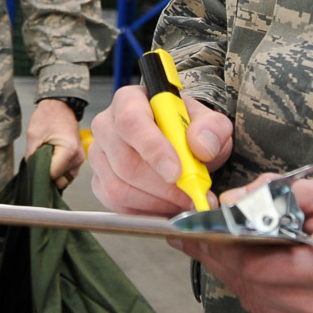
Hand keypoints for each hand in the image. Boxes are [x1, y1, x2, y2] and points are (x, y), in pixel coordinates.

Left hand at [24, 99, 84, 188]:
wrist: (60, 106)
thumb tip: (32, 174)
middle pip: (59, 181)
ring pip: (64, 180)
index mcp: (68, 151)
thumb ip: (32, 158)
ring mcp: (80, 159)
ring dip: (53, 175)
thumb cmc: (48, 117)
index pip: (52, 176)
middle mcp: (77, 157)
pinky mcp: (78, 159)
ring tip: (45, 161)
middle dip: (47, 176)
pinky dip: (59, 172)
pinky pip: (68, 174)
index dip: (40, 175)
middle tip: (37, 164)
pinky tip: (51, 162)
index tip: (33, 169)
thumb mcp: (34, 137)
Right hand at [87, 82, 232, 215]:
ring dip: (157, 202)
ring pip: (120, 188)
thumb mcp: (210, 123)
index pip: (132, 122)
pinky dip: (146, 211)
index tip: (176, 173)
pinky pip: (117, 205)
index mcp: (129, 101)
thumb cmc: (187, 130)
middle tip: (191, 194)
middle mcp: (107, 126)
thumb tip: (201, 146)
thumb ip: (212, 129)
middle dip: (163, 186)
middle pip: (125, 162)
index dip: (153, 149)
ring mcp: (100, 156)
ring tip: (183, 201)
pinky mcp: (100, 182)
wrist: (179, 145)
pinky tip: (166, 205)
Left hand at [170, 175, 312, 312]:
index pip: (254, 267)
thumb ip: (275, 195)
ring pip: (258, 303)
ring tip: (212, 248)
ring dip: (233, 275)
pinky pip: (276, 312)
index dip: (218, 248)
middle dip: (217, 259)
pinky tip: (246, 267)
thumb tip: (229, 203)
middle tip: (191, 237)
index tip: (192, 229)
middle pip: (249, 288)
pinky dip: (257, 289)